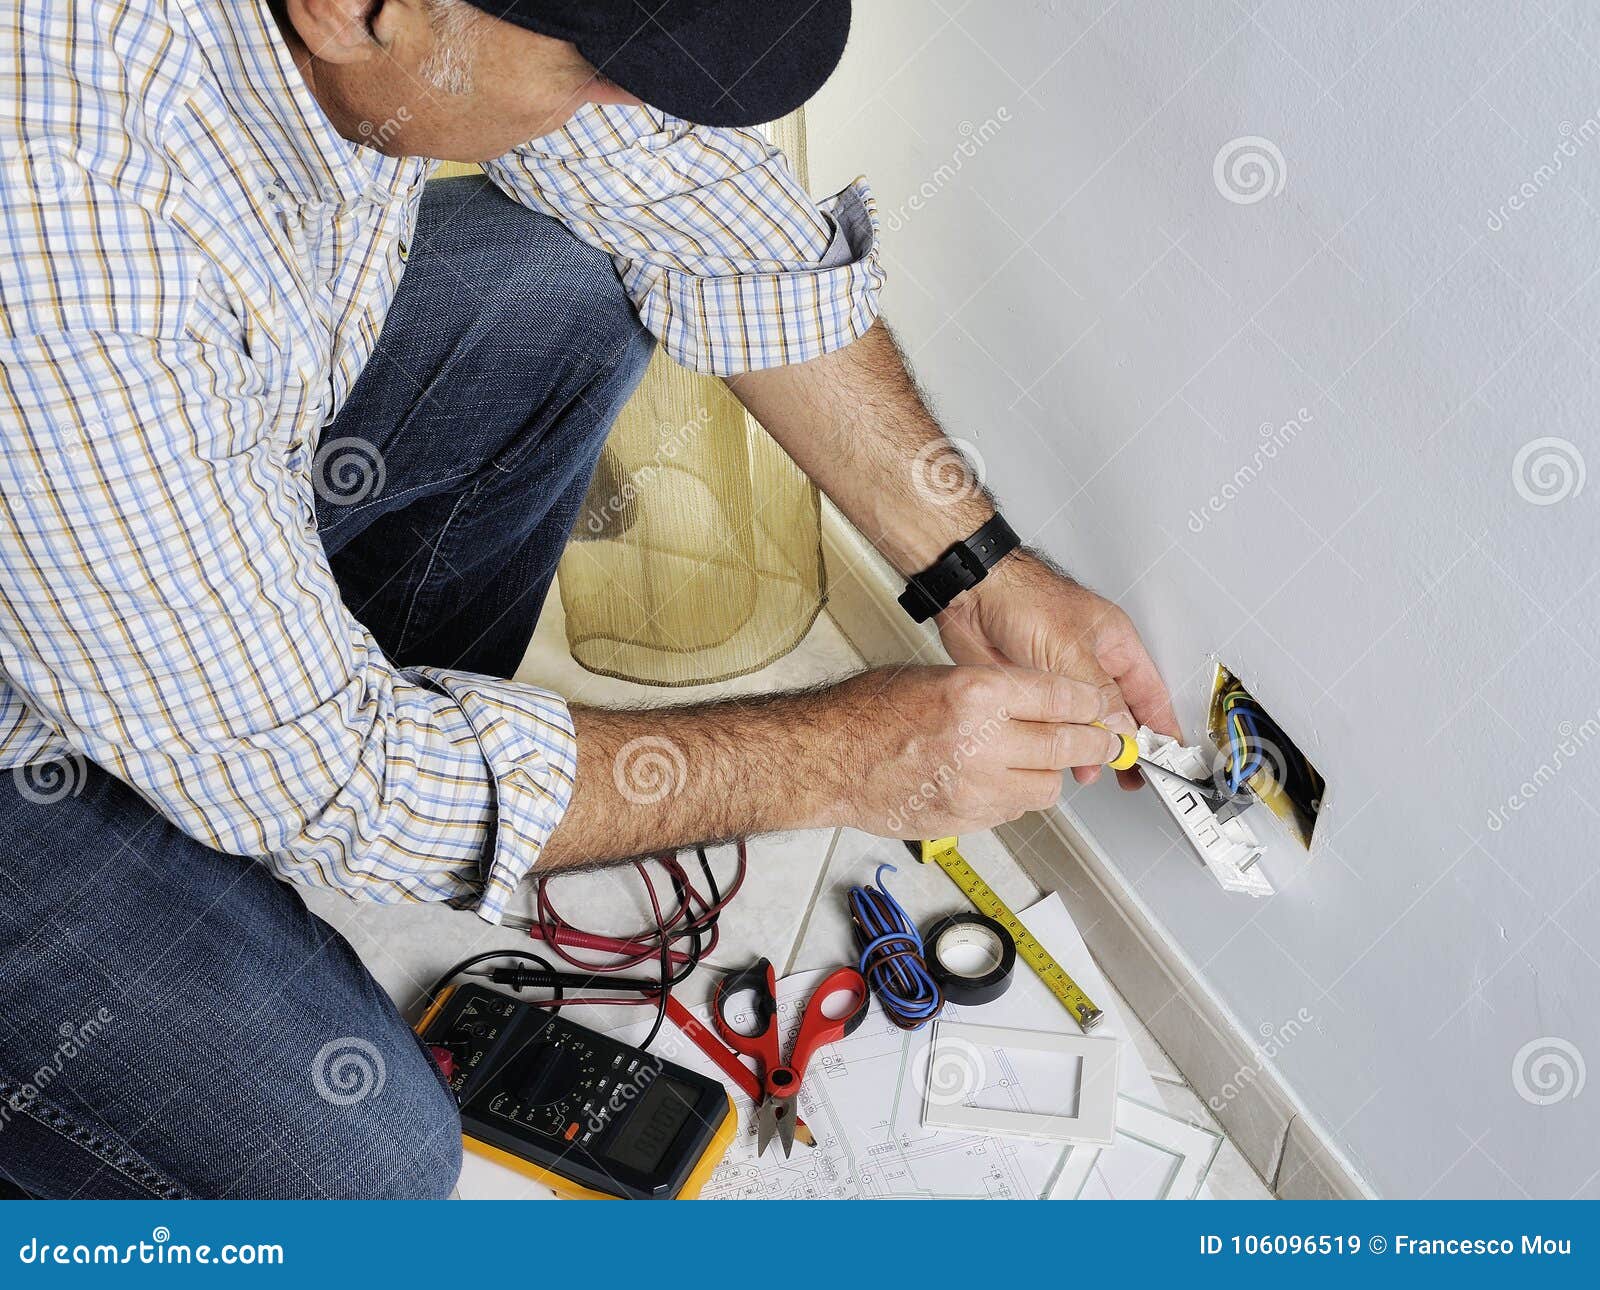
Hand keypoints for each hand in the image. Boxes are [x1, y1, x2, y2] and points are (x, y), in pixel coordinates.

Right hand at [819, 665, 1122, 836]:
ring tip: (1035, 760)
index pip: (1061, 696)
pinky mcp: (966, 820)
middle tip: (1103, 740)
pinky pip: (1014, 811)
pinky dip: (1014, 796)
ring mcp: (974, 788)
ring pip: (1047, 787)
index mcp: (976, 694)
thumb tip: (1041, 701)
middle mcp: (981, 742)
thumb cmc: (868, 714)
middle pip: (1067, 745)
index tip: (1096, 705)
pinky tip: (995, 780)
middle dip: (1093, 741)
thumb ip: (992, 690)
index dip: (1087, 702)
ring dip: (1049, 772)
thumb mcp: (937, 677)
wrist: (826, 761)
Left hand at [936, 550, 1179, 787]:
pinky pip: (1053, 724)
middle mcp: (1092, 663)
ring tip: (1091, 769)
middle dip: (1123, 744)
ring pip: (1084, 723)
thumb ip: (1098, 696)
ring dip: (1088, 746)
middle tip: (1130, 774)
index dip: (1160, 725)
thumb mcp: (1071, 651)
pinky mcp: (1034, 690)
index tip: (1168, 755)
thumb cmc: (1024, 598)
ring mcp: (1062, 678)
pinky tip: (1059, 757)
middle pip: (1119, 713)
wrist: (972, 597)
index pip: (1149, 693)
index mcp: (1114, 645)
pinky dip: (1059, 741)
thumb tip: (1122, 731)